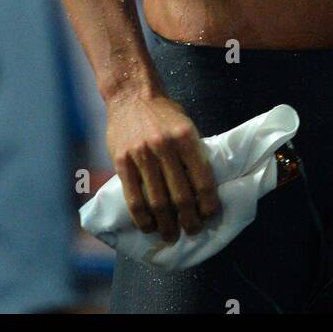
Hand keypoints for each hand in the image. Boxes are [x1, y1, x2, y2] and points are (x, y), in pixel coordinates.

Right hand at [105, 90, 220, 242]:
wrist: (131, 95)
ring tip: (171, 236)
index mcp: (187, 137)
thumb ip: (192, 153)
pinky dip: (142, 218)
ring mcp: (142, 155)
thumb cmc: (163, 113)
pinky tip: (148, 227)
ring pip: (157, 201)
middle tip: (193, 231)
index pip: (203, 179)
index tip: (210, 216)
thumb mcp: (186, 125)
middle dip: (189, 220)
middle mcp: (165, 147)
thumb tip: (202, 187)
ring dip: (166, 225)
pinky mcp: (122, 162)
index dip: (208, 203)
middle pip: (181, 195)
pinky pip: (133, 197)